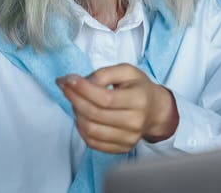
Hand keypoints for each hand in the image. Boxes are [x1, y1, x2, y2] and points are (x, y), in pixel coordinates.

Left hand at [56, 63, 178, 153]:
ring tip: (75, 101)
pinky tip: (81, 116)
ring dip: (76, 114)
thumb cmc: (139, 88)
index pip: (105, 98)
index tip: (68, 80)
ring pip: (91, 130)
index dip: (83, 89)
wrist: (155, 110)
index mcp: (139, 100)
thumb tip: (84, 83)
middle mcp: (135, 122)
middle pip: (95, 114)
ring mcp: (129, 138)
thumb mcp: (127, 71)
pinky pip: (93, 143)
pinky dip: (81, 129)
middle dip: (75, 99)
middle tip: (66, 87)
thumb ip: (105, 73)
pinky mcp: (121, 148)